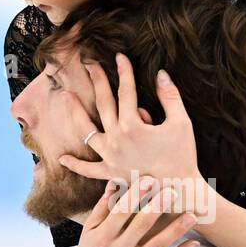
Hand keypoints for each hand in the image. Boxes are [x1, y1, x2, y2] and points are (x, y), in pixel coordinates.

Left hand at [57, 54, 201, 196]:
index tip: (120, 56)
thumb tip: (161, 74)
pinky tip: (62, 158)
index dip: (124, 72)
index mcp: (132, 125)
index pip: (126, 92)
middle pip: (103, 104)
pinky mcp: (110, 174)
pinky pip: (89, 170)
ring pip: (87, 131)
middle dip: (98, 81)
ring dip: (76, 112)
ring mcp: (110, 157)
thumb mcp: (181, 123)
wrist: (179, 190)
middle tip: (90, 65)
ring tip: (67, 96)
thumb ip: (170, 97)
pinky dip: (76, 164)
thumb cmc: (183, 156)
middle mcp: (116, 139)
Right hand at [62, 174, 199, 246]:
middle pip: (141, 226)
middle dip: (158, 207)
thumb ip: (102, 209)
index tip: (149, 179)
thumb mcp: (88, 233)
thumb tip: (114, 184)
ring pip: (156, 246)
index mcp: (102, 237)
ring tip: (192, 215)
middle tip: (174, 191)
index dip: (135, 195)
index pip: (120, 212)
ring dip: (176, 230)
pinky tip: (193, 244)